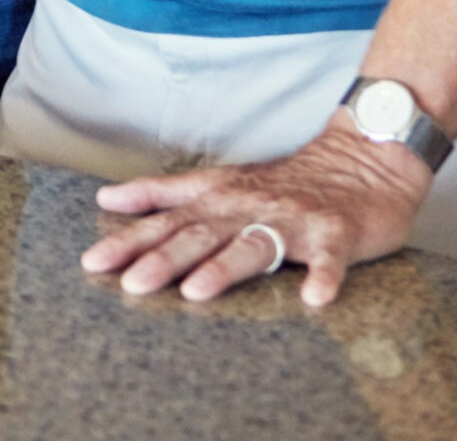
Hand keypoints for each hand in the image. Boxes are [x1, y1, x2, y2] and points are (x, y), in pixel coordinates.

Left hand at [80, 117, 434, 307]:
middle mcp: (249, 208)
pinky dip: (324, 277)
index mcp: (219, 198)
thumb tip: (106, 198)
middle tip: (131, 283)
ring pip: (253, 245)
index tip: (92, 262)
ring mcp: (293, 221)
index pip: (165, 221)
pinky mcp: (338, 235)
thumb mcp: (217, 182)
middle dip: (163, 258)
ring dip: (224, 269)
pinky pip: (331, 259)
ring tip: (195, 292)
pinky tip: (314, 298)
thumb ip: (163, 192)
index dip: (129, 240)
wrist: (364, 159)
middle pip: (200, 234)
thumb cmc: (284, 182)